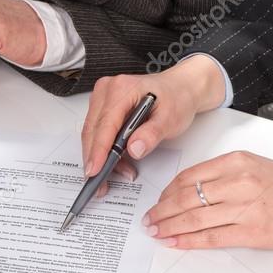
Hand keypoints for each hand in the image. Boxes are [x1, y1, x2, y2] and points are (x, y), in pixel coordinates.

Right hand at [81, 56, 228, 177]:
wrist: (180, 89)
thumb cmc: (176, 98)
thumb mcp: (170, 118)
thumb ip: (152, 134)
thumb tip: (134, 148)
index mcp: (122, 89)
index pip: (105, 124)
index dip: (98, 150)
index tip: (95, 170)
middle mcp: (107, 90)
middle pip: (93, 131)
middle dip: (96, 159)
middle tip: (101, 182)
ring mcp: (102, 99)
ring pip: (91, 134)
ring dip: (101, 157)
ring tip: (119, 171)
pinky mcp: (102, 108)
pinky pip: (96, 133)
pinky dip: (104, 150)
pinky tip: (117, 162)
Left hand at [143, 151, 272, 249]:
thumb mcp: (258, 168)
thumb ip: (226, 176)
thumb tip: (192, 192)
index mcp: (238, 162)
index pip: (189, 176)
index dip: (166, 192)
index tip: (157, 202)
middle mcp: (239, 181)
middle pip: (185, 197)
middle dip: (161, 211)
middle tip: (148, 219)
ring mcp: (245, 207)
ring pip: (193, 217)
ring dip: (169, 226)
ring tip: (155, 232)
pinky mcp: (253, 231)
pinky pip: (211, 237)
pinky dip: (188, 241)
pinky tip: (175, 242)